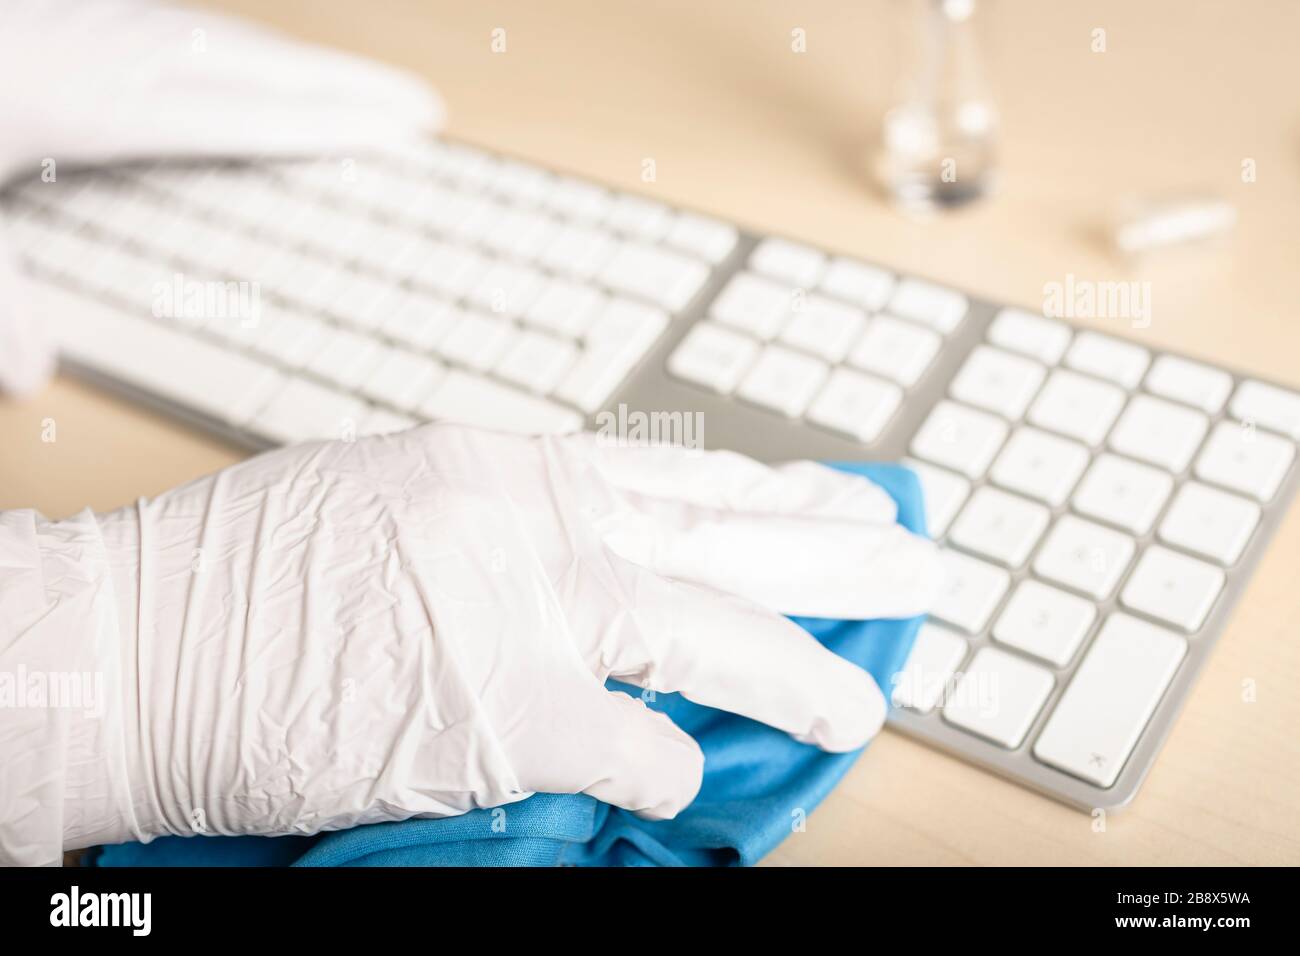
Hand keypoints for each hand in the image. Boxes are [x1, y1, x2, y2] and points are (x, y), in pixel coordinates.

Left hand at [0, 0, 442, 395]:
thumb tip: (32, 373)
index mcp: (71, 99)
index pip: (232, 112)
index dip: (324, 122)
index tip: (402, 129)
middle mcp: (84, 46)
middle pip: (242, 61)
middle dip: (338, 85)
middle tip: (415, 106)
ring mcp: (68, 19)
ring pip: (205, 36)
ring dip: (285, 65)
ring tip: (345, 93)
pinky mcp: (50, 18)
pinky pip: (159, 28)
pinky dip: (219, 51)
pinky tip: (221, 66)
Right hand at [3, 425, 939, 860]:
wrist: (137, 637)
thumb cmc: (252, 576)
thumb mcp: (403, 500)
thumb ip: (514, 531)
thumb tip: (605, 562)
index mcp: (506, 465)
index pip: (680, 475)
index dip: (775, 494)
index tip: (844, 503)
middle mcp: (529, 521)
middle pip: (722, 531)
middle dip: (835, 553)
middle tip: (919, 563)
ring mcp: (519, 611)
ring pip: (705, 627)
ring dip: (793, 667)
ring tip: (862, 694)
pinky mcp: (498, 713)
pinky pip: (630, 743)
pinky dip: (666, 763)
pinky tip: (689, 773)